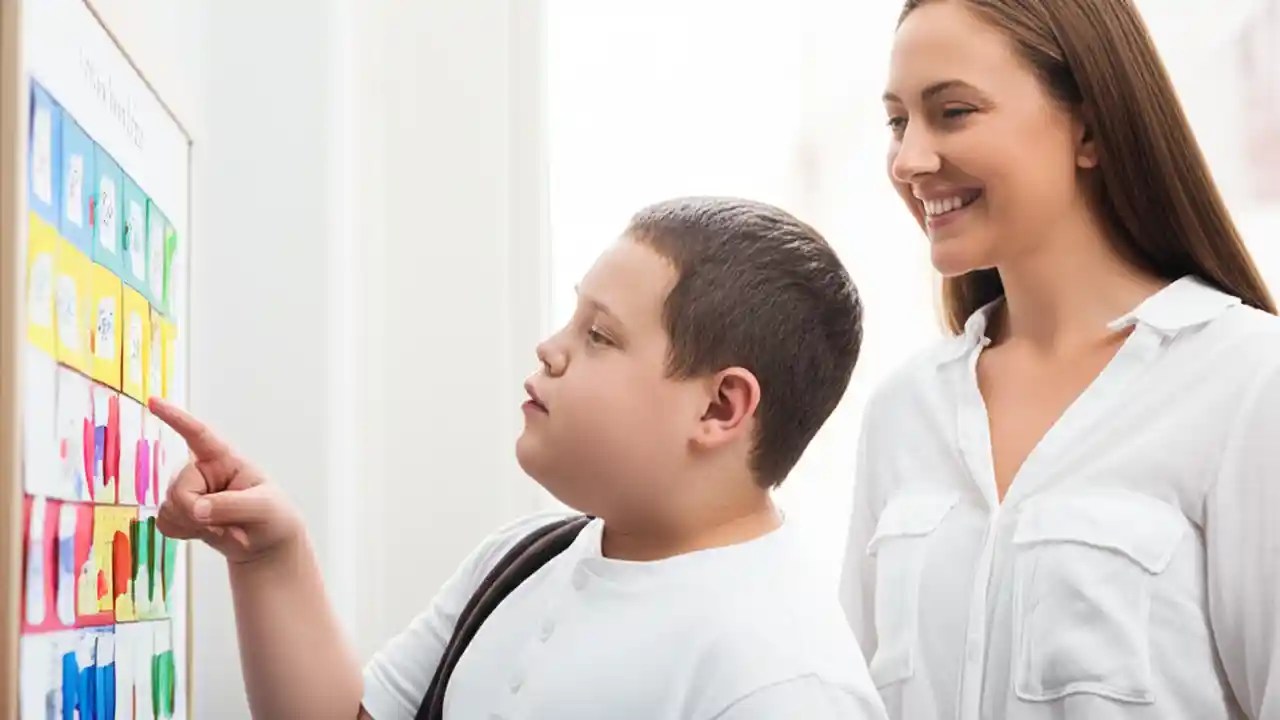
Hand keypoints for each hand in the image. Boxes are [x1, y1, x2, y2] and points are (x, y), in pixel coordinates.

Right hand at [149, 397, 303, 564]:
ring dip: (193, 525)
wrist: (268, 545)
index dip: (176, 418)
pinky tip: (207, 532)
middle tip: (227, 523)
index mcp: (225, 460)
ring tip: (224, 527)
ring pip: (169, 507)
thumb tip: (196, 509)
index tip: (154, 402)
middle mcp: (202, 472)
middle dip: (196, 511)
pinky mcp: (182, 514)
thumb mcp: (263, 507)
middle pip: (178, 488)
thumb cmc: (273, 516)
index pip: (199, 434)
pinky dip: (185, 533)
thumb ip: (231, 506)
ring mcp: (190, 493)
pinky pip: (165, 523)